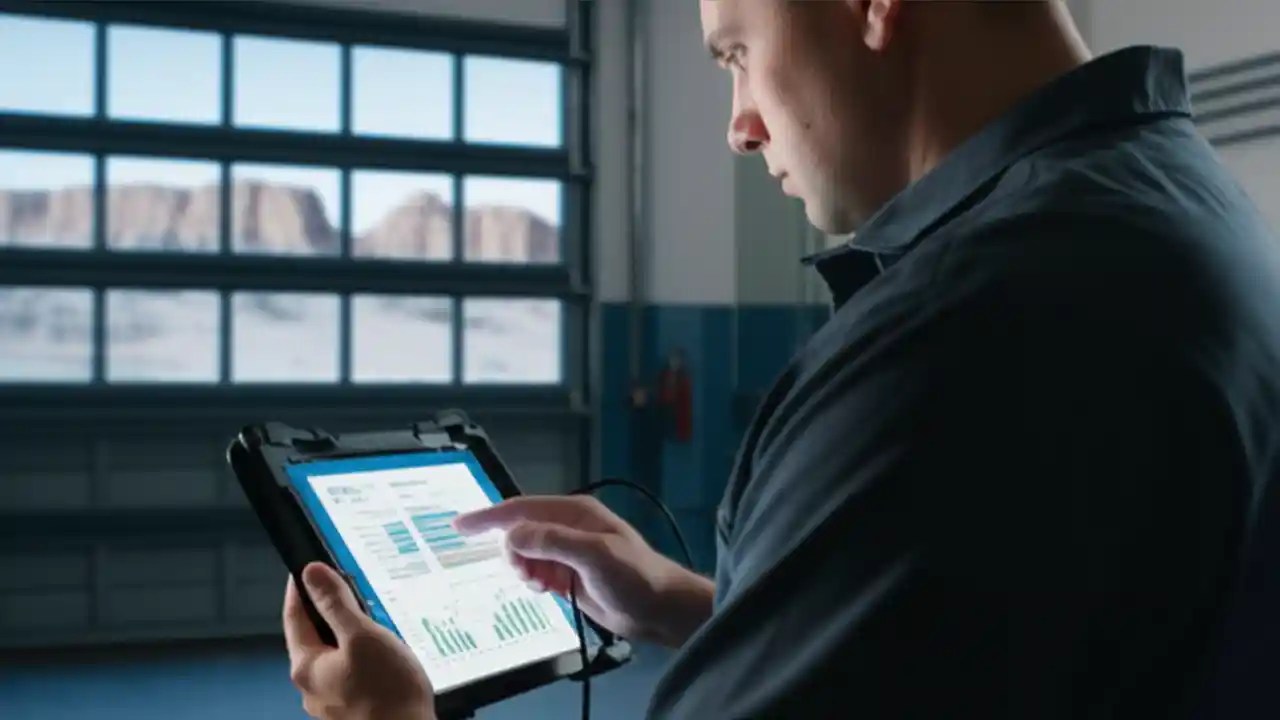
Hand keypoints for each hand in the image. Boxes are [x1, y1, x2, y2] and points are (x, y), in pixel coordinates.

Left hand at [283, 562, 434, 719]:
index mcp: (306, 666)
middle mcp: (312, 687)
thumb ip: (335, 604)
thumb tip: (311, 573)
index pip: (294, 617)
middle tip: (346, 588)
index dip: (300, 589)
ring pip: (333, 657)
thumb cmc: (387, 690)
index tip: (306, 567)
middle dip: (328, 612)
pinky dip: (360, 657)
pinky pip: (350, 674)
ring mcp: (331, 701)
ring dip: (347, 637)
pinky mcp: (352, 710)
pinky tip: (382, 654)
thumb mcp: (362, 636)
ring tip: (371, 620)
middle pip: (313, 638)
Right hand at [453, 495, 713, 647]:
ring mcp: (568, 552)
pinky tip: (545, 590)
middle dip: (513, 551)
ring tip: (540, 584)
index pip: (521, 508)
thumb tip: (512, 535)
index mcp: (574, 513)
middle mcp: (568, 528)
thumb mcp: (594, 554)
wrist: (659, 609)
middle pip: (520, 532)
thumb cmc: (634, 576)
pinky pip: (537, 572)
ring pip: (526, 554)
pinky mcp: (569, 576)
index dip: (489, 516)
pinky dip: (533, 580)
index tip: (459, 526)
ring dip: (524, 569)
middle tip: (524, 573)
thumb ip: (553, 541)